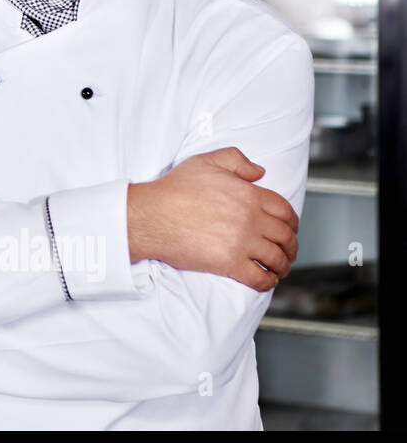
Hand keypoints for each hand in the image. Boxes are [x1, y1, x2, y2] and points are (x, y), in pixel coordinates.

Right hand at [126, 147, 298, 291]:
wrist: (150, 215)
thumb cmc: (173, 190)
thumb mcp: (206, 162)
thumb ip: (237, 160)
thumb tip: (259, 172)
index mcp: (248, 194)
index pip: (285, 211)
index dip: (292, 222)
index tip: (290, 229)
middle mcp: (250, 218)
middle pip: (285, 237)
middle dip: (291, 247)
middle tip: (288, 251)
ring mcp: (241, 242)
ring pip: (276, 258)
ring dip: (282, 266)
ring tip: (279, 268)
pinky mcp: (229, 263)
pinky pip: (259, 277)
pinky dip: (267, 281)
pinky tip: (266, 280)